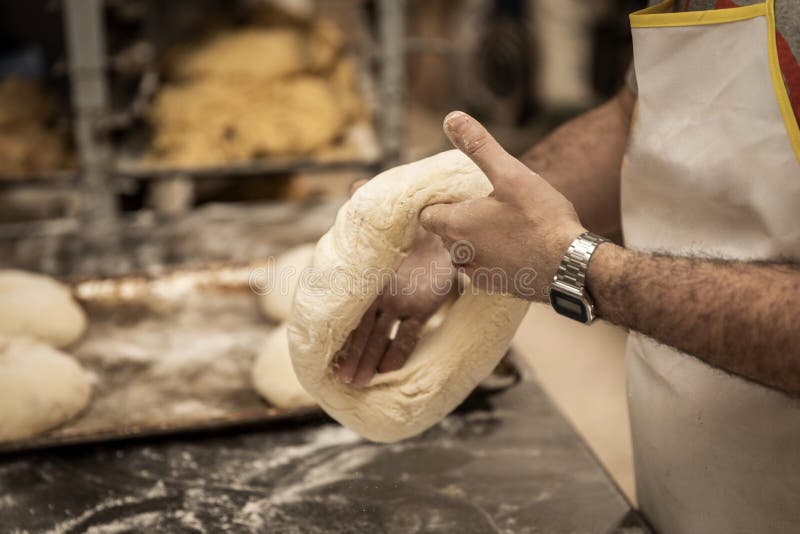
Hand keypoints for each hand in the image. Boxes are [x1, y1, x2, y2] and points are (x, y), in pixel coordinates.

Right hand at [333, 183, 455, 386]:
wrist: (449, 225)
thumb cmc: (414, 218)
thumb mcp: (393, 212)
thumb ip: (372, 205)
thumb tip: (357, 187)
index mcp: (368, 277)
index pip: (348, 307)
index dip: (337, 327)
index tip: (323, 349)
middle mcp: (380, 294)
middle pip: (361, 330)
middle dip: (351, 354)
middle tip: (341, 379)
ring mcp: (401, 303)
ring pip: (381, 337)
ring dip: (370, 359)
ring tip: (360, 382)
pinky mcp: (423, 308)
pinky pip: (410, 334)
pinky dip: (400, 350)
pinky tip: (389, 370)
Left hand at [420, 111, 585, 300]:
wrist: (572, 267)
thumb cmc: (542, 220)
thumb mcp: (511, 175)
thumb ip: (479, 147)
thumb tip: (452, 118)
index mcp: (456, 225)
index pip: (427, 215)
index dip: (440, 202)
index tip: (460, 194)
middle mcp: (459, 254)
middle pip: (446, 233)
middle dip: (460, 219)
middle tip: (489, 204)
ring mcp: (477, 274)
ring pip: (464, 252)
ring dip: (476, 240)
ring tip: (505, 225)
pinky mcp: (496, 286)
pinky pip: (483, 269)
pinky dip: (493, 257)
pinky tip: (516, 246)